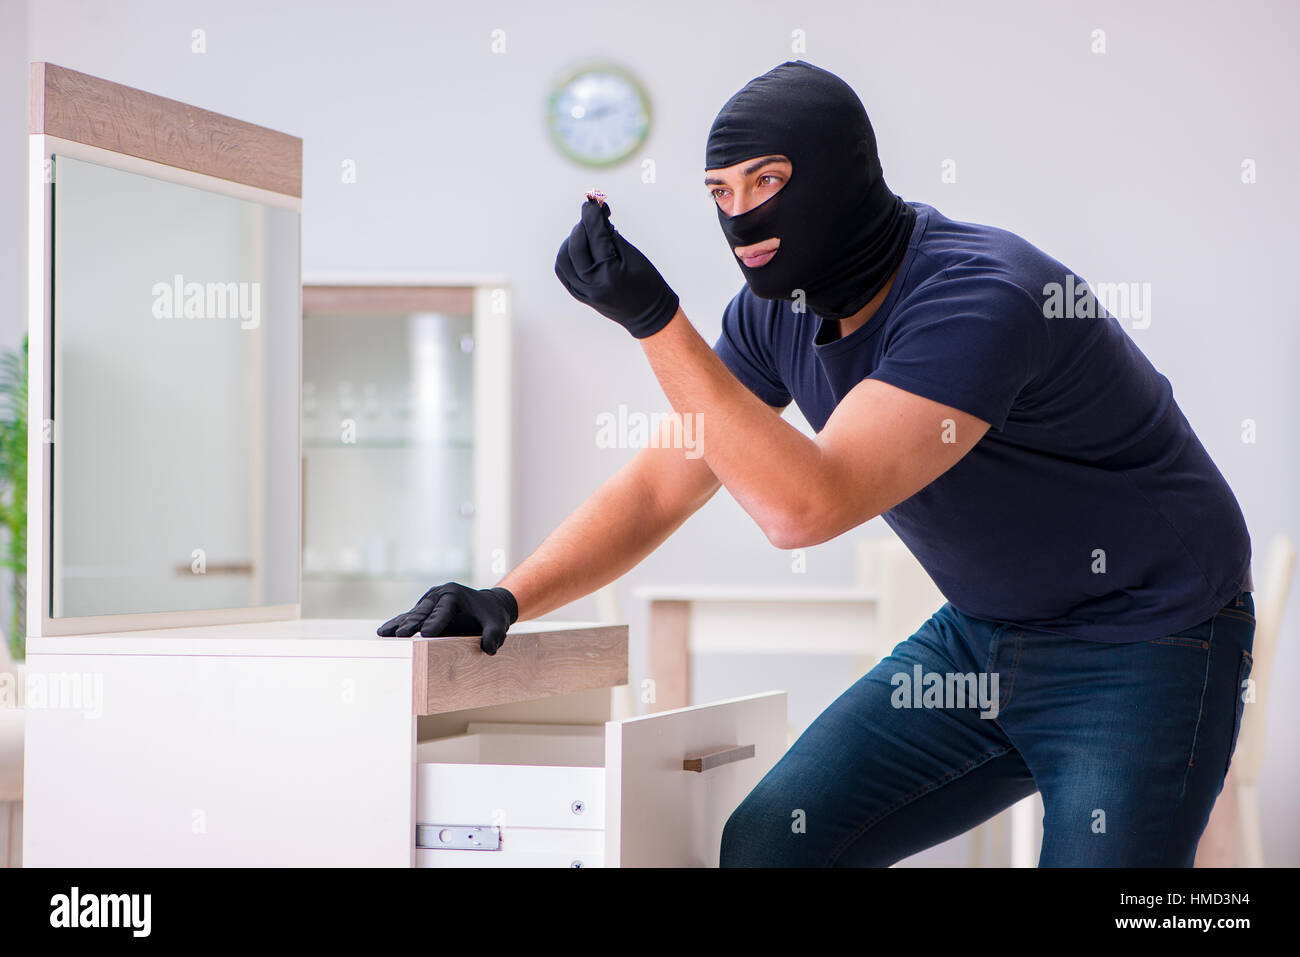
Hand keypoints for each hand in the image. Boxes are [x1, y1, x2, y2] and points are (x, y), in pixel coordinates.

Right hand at [376, 582, 518, 654]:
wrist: (488, 605)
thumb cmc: (492, 616)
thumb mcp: (498, 625)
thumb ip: (494, 635)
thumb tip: (489, 649)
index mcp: (455, 594)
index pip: (443, 611)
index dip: (435, 622)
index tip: (425, 634)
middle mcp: (439, 595)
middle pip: (423, 611)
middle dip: (412, 624)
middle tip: (401, 635)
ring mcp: (429, 601)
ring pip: (412, 614)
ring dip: (399, 624)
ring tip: (384, 633)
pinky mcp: (424, 609)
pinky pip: (410, 617)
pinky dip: (398, 624)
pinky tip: (384, 632)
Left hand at [554, 198, 679, 337]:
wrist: (649, 316)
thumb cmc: (648, 284)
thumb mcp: (633, 256)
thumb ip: (611, 237)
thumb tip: (596, 218)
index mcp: (609, 272)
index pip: (595, 235)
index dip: (592, 215)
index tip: (592, 203)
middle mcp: (592, 284)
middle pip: (576, 246)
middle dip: (582, 226)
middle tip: (592, 218)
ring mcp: (584, 292)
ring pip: (564, 259)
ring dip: (571, 241)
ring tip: (585, 234)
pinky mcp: (580, 296)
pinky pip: (564, 272)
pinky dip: (566, 256)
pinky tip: (576, 248)